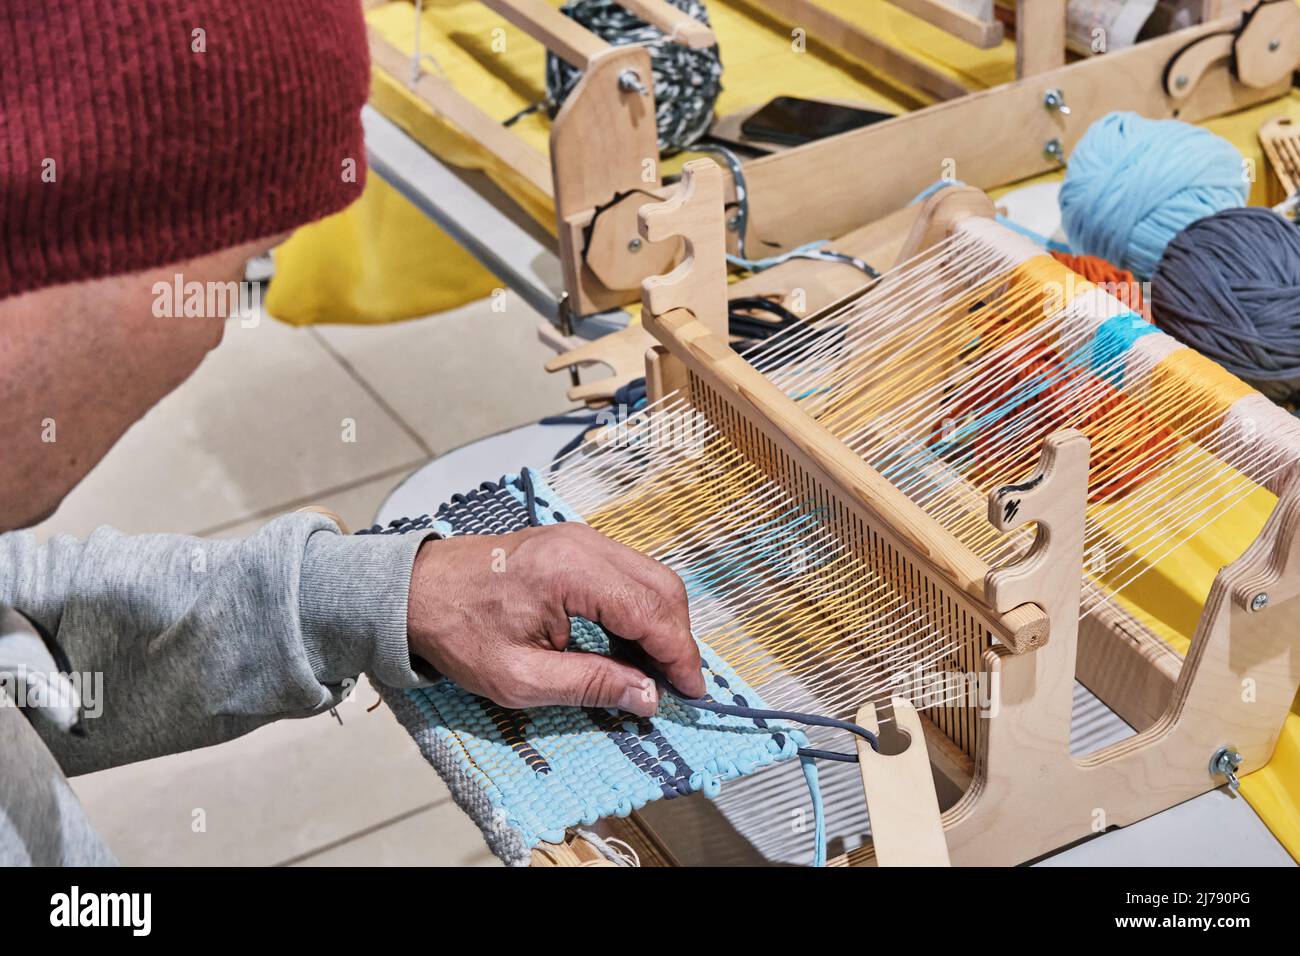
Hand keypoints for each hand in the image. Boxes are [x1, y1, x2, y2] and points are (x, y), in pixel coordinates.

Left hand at [406, 524, 704, 715]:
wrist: (414, 591)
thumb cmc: (458, 632)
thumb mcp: (520, 678)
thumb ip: (591, 685)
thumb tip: (648, 696)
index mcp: (570, 571)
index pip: (651, 611)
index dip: (679, 655)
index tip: (692, 693)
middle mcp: (584, 543)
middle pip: (662, 587)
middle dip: (677, 639)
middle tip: (675, 686)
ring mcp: (581, 538)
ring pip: (651, 577)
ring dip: (661, 624)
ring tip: (651, 671)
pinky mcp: (574, 544)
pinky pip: (628, 573)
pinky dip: (640, 608)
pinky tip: (628, 644)